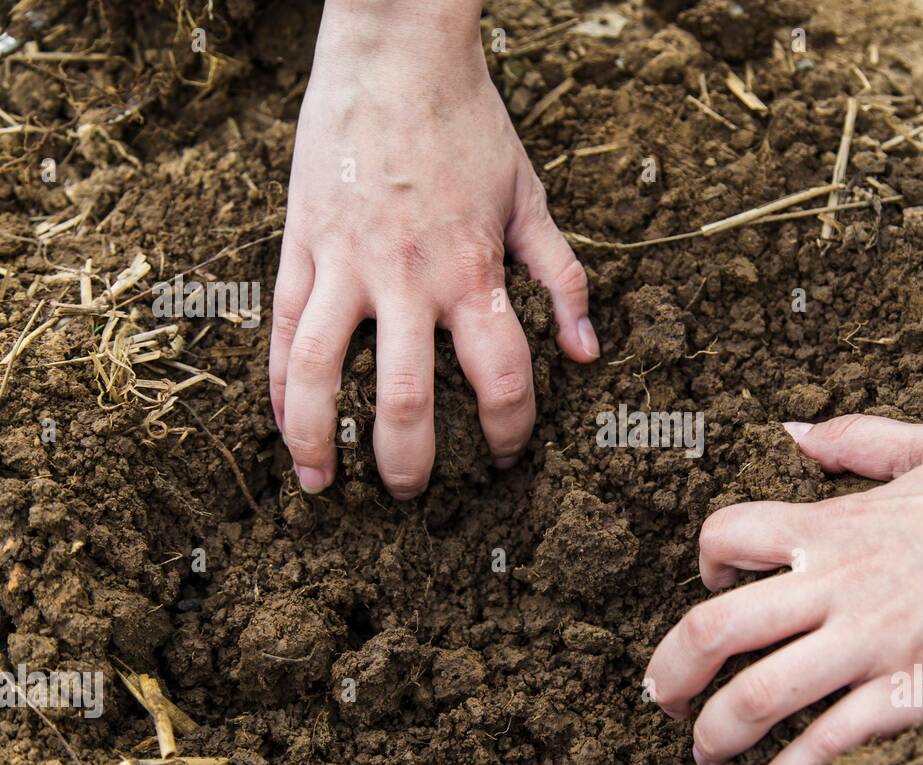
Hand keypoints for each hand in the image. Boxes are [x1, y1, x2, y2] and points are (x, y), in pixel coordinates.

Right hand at [270, 1, 597, 497]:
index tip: (506, 455)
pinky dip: (279, 378)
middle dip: (411, 461)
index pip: (500, 378)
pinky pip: (284, 325)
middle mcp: (409, 278)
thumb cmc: (471, 125)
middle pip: (408, 398)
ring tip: (320, 483)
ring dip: (320, 437)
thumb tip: (586, 351)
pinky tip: (281, 419)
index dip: (509, 431)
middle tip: (411, 495)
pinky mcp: (302, 242)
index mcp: (473, 271)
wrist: (397, 53)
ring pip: (323, 371)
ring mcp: (347, 262)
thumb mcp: (531, 199)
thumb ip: (562, 278)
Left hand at [645, 415, 922, 764]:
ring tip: (702, 752)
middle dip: (669, 673)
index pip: (725, 537)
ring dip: (712, 733)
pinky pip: (829, 741)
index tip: (710, 594)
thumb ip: (855, 440)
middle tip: (662, 699)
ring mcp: (874, 637)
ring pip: (757, 695)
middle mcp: (839, 580)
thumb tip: (793, 429)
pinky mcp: (917, 687)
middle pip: (713, 628)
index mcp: (837, 521)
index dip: (702, 569)